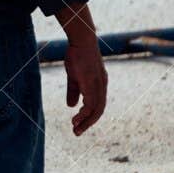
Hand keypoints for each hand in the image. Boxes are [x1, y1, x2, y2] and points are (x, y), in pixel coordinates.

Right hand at [59, 3, 106, 135]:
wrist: (82, 40)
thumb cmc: (77, 55)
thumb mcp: (74, 76)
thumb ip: (74, 91)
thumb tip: (71, 106)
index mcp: (99, 85)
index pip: (97, 105)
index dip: (88, 116)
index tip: (77, 124)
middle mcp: (102, 87)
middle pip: (98, 110)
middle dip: (88, 123)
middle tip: (77, 132)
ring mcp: (98, 85)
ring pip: (96, 109)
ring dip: (86, 121)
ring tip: (75, 128)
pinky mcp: (92, 84)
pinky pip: (91, 103)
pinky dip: (84, 113)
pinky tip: (76, 118)